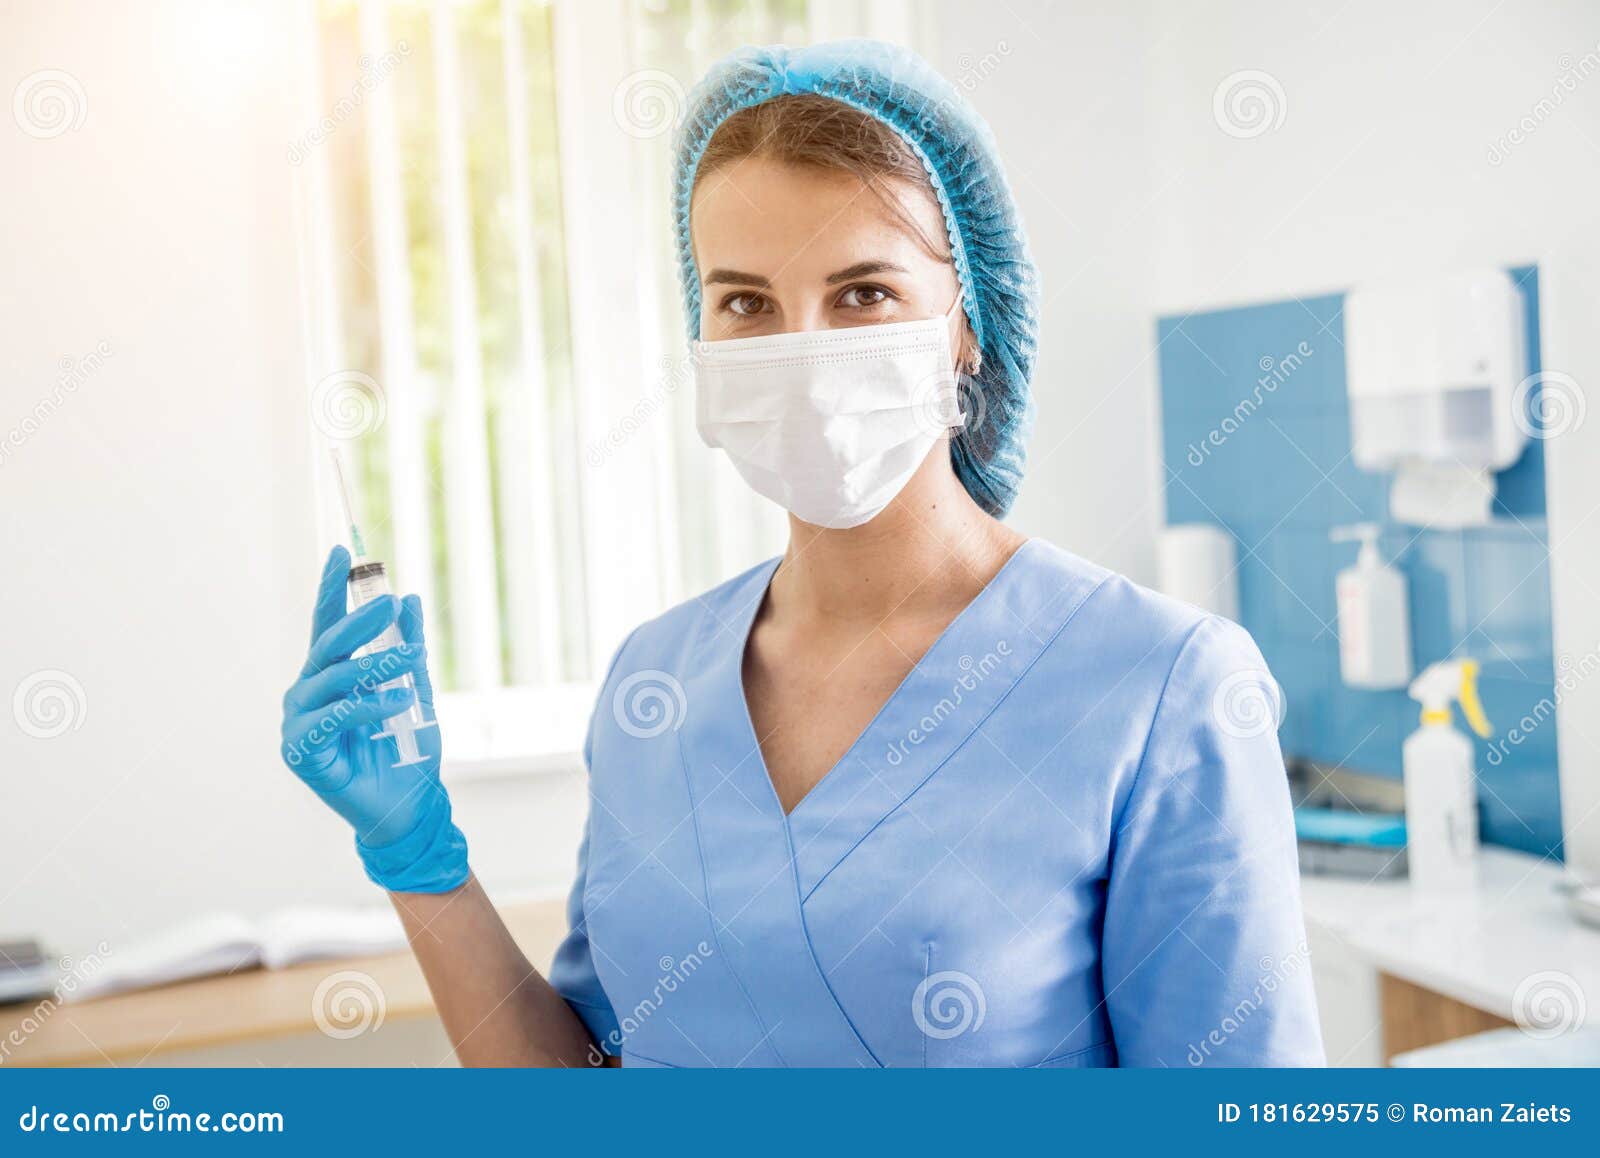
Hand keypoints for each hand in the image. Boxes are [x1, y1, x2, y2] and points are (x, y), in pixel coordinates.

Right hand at [279, 546, 468, 892]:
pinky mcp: (301, 751)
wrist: (409, 803)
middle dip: (359, 620)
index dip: (332, 588)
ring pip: (333, 678)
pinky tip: (398, 700)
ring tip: (411, 659)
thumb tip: (409, 601)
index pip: (328, 625)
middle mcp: (309, 693)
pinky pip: (333, 718)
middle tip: (389, 603)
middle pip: (328, 646)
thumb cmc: (406, 749)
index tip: (343, 551)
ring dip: (375, 664)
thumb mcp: (415, 689)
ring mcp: (300, 722)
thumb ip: (408, 648)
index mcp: (331, 676)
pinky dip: (367, 705)